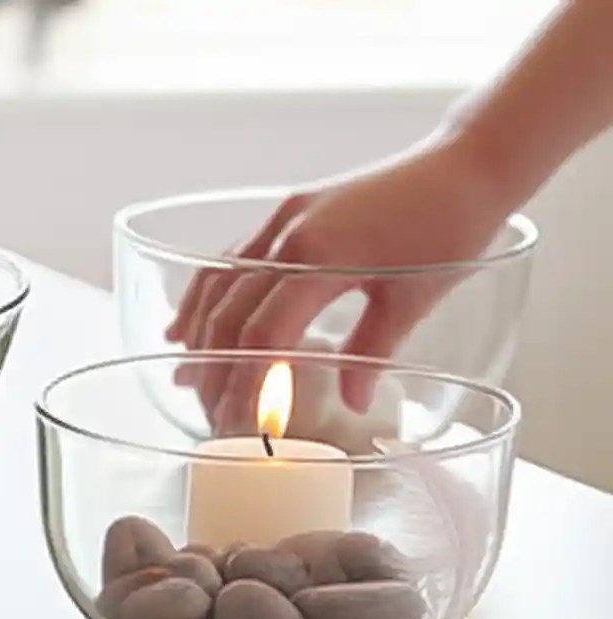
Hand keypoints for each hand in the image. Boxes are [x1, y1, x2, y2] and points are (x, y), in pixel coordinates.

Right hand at [165, 139, 511, 428]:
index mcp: (320, 256)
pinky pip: (232, 258)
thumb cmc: (450, 224)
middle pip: (229, 311)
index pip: (262, 333)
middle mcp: (289, 234)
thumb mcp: (414, 298)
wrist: (464, 164)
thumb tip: (352, 401)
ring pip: (219, 281)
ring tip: (186, 373)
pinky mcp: (288, 212)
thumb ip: (374, 350)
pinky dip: (210, 293)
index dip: (246, 382)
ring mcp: (283, 218)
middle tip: (210, 412)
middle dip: (213, 366)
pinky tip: (195, 320)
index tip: (240, 421)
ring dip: (198, 330)